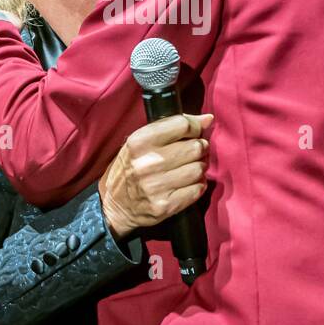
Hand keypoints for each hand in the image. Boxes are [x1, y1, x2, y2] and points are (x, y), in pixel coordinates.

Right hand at [99, 113, 213, 240]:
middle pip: (195, 147)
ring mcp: (156, 186)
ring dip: (199, 167)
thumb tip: (207, 119)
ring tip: (191, 168)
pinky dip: (198, 185)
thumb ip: (171, 127)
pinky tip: (188, 183)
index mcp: (139, 142)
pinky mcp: (166, 205)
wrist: (116, 206)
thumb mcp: (140, 142)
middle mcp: (147, 163)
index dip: (195, 127)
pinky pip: (197, 189)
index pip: (182, 125)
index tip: (195, 132)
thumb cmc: (131, 168)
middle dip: (200, 148)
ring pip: (199, 168)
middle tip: (194, 152)